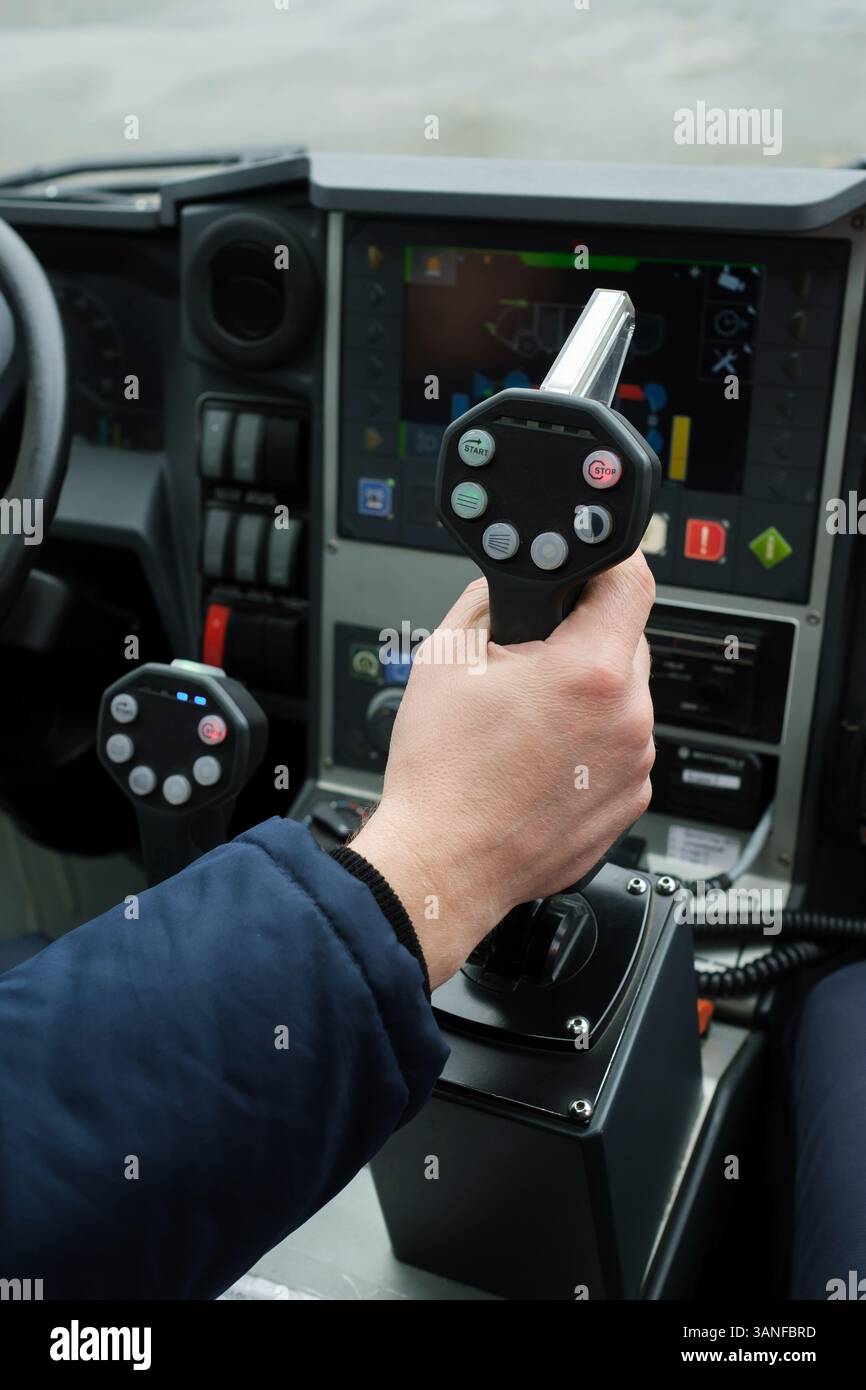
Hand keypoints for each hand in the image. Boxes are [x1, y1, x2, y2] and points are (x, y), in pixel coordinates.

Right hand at [350, 552, 655, 989]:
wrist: (445, 862)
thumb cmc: (444, 774)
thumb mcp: (446, 655)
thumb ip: (490, 598)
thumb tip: (514, 582)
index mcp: (591, 671)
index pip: (632, 581)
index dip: (604, 566)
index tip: (585, 573)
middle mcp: (629, 717)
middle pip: (626, 641)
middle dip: (582, 640)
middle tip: (529, 665)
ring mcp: (635, 763)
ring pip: (624, 697)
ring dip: (587, 695)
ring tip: (528, 723)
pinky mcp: (631, 799)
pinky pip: (620, 746)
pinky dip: (590, 743)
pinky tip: (541, 758)